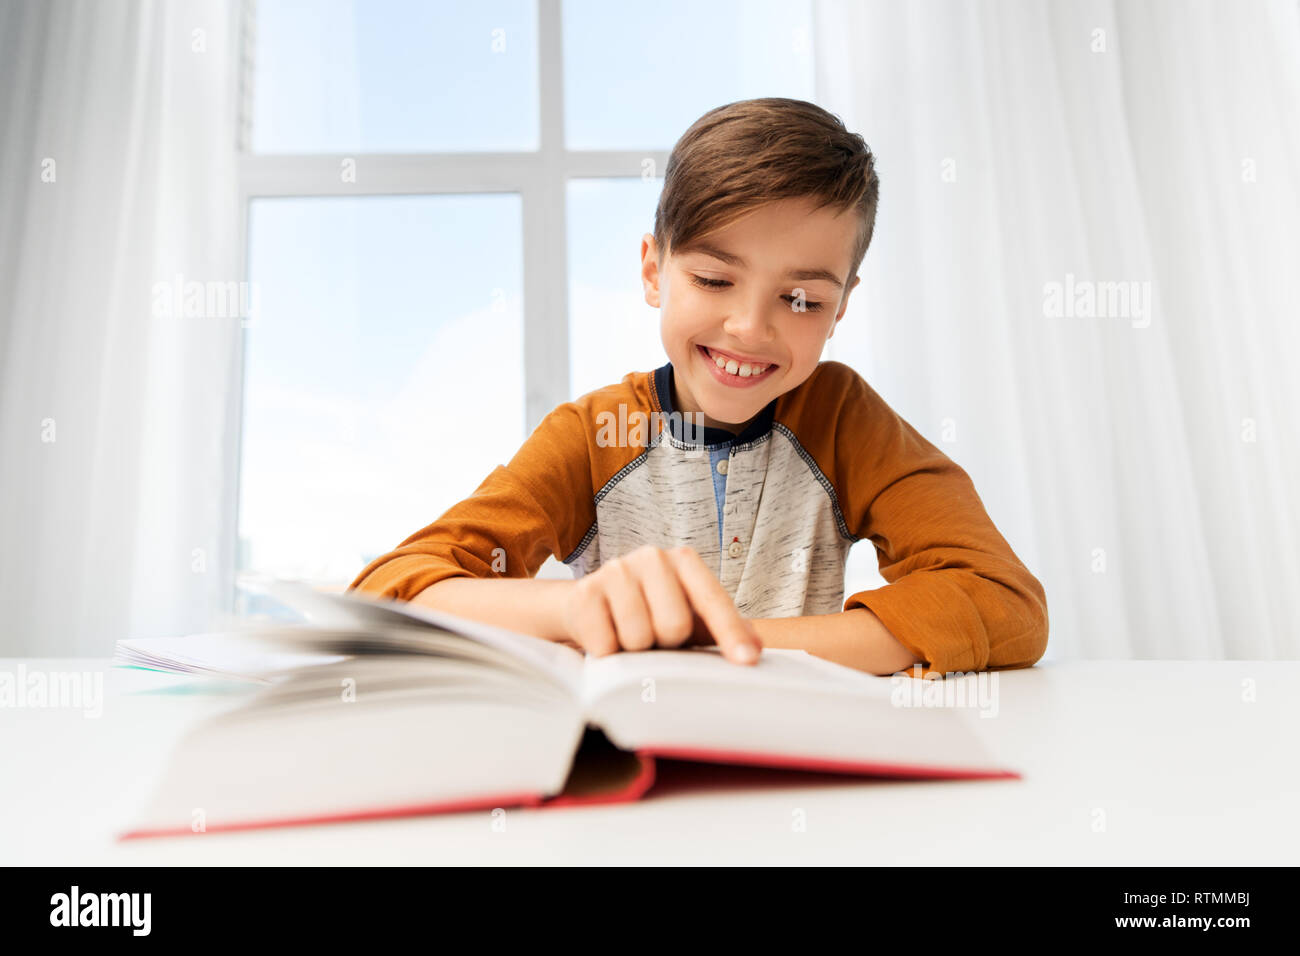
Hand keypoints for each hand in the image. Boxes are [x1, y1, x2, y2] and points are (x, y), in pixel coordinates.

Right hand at [562, 545, 761, 663]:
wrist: (587, 606)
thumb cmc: (648, 613)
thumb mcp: (688, 618)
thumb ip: (723, 629)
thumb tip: (757, 646)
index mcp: (684, 562)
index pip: (713, 601)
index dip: (730, 633)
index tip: (747, 661)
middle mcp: (651, 558)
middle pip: (674, 625)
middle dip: (666, 643)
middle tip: (655, 638)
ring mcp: (615, 571)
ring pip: (638, 637)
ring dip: (635, 651)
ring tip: (629, 635)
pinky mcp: (584, 593)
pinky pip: (606, 645)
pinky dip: (607, 653)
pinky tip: (605, 636)